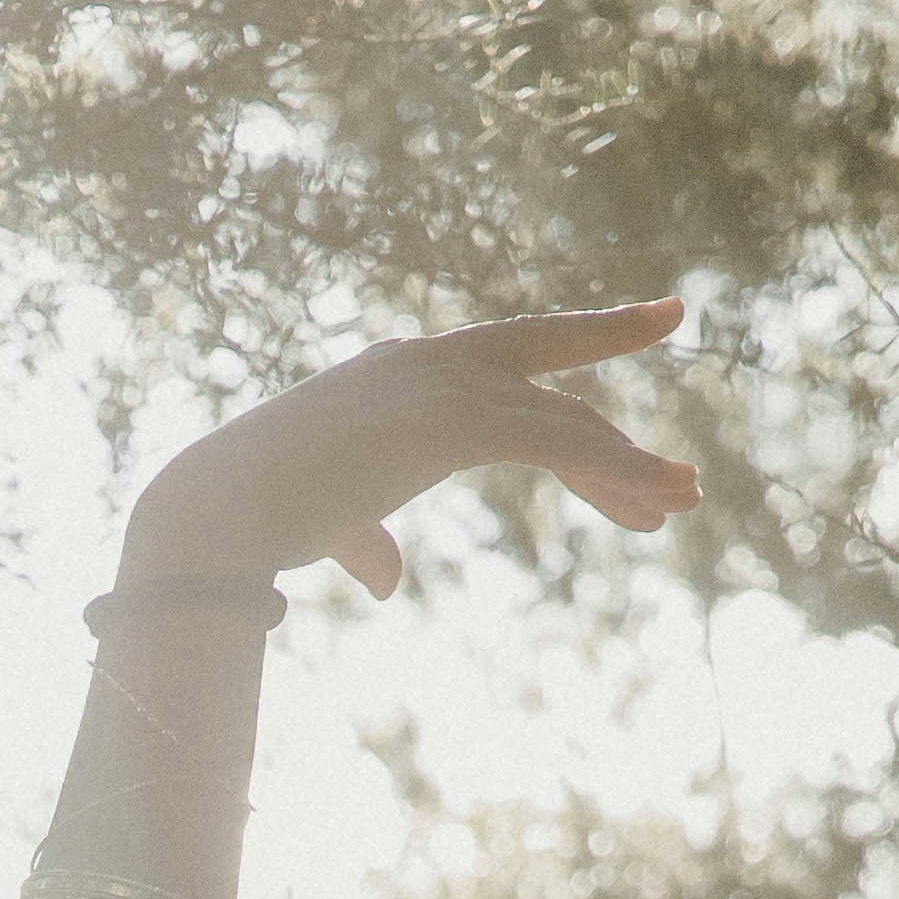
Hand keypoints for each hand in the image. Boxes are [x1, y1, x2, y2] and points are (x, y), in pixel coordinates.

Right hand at [122, 297, 698, 604]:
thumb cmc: (256, 520)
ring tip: (679, 503)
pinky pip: (555, 442)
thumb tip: (387, 578)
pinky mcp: (454, 424)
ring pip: (564, 419)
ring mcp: (443, 386)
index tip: (651, 320)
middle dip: (625, 374)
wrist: (217, 514)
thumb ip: (366, 539)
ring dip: (627, 466)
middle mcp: (430, 363)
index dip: (584, 335)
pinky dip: (612, 469)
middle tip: (680, 421)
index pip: (509, 347)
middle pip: (551, 365)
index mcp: (403, 372)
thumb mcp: (329, 521)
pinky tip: (654, 499)